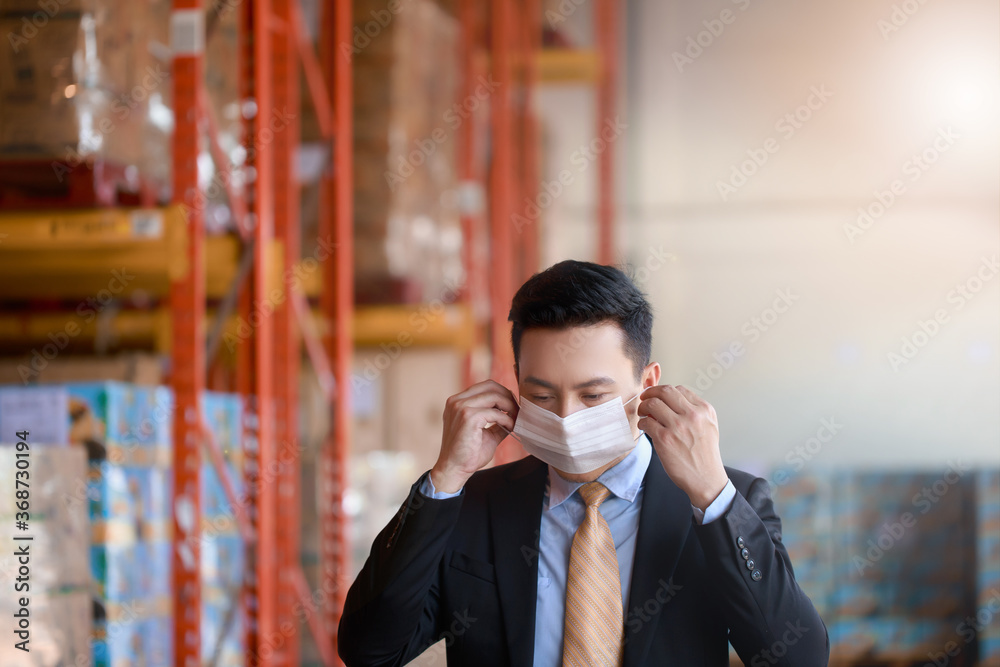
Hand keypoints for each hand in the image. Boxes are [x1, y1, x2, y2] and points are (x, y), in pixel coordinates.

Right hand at [431, 380, 518, 492]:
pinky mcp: (468, 417)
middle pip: (490, 385)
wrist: (454, 469)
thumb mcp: (485, 432)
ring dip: (509, 406)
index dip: (502, 393)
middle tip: (517, 410)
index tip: (513, 406)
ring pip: (494, 395)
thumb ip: (497, 421)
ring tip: (515, 419)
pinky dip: (506, 419)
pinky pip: (495, 413)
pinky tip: (510, 428)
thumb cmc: (468, 454)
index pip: (484, 386)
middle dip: (507, 396)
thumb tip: (515, 414)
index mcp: (457, 402)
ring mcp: (460, 407)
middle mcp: (456, 401)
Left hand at [637, 384, 727, 510]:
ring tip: (643, 413)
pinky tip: (644, 427)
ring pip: (653, 404)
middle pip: (665, 391)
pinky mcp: (665, 439)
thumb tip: (669, 402)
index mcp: (704, 410)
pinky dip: (642, 422)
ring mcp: (678, 426)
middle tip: (645, 399)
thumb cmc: (705, 454)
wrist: (706, 478)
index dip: (664, 391)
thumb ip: (694, 411)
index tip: (657, 396)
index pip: (679, 389)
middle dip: (650, 392)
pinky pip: (646, 422)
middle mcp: (692, 415)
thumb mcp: (709, 426)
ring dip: (643, 407)